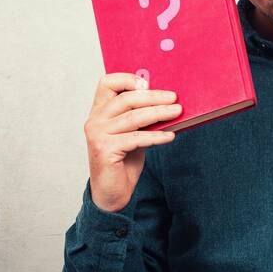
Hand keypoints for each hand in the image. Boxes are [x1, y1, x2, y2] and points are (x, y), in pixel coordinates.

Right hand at [84, 73, 180, 212]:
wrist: (112, 192)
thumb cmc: (123, 160)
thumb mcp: (132, 133)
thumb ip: (140, 116)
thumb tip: (167, 101)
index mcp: (99, 111)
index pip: (107, 83)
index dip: (127, 79)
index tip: (148, 83)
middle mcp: (95, 120)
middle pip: (126, 99)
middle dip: (153, 97)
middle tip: (174, 98)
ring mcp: (98, 134)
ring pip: (133, 117)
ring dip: (159, 113)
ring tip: (177, 112)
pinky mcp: (105, 149)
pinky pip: (136, 138)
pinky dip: (156, 136)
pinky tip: (170, 135)